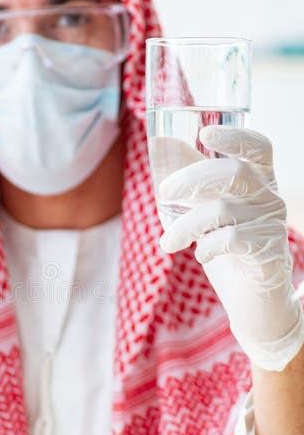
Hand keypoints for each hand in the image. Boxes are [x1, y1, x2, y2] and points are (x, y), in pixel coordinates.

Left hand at [158, 125, 303, 371]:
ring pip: (222, 210)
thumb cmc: (228, 247)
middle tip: (162, 194)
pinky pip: (230, 240)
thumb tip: (164, 140)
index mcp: (259, 180)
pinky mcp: (268, 252)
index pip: (259, 148)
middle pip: (235, 173)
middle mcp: (270, 197)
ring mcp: (272, 224)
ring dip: (184, 226)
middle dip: (191, 179)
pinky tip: (200, 255)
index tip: (205, 134)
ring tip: (167, 243)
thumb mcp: (208, 208)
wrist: (253, 301)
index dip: (235, 137)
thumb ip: (193, 177)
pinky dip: (206, 246)